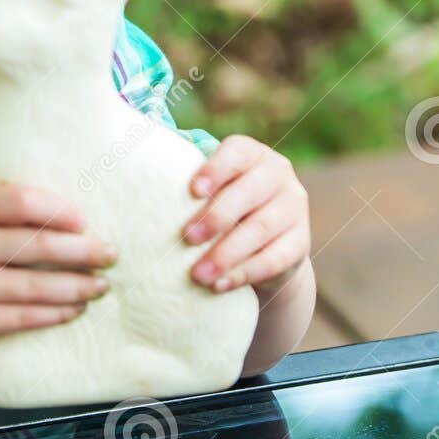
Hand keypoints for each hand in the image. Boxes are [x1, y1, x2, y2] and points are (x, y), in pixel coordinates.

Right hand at [0, 184, 116, 347]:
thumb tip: (53, 207)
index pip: (23, 202)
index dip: (61, 211)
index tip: (83, 221)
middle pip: (40, 247)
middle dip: (84, 252)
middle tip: (110, 254)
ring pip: (38, 288)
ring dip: (77, 287)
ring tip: (99, 285)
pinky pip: (22, 318)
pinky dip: (53, 314)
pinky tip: (72, 309)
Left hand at [180, 135, 310, 295]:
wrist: (265, 242)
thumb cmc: (221, 206)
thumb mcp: (212, 189)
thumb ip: (188, 182)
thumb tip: (137, 174)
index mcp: (253, 154)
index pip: (237, 153)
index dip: (215, 169)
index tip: (192, 191)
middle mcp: (279, 174)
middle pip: (250, 192)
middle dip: (216, 216)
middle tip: (186, 238)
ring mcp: (294, 207)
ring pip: (262, 229)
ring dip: (226, 253)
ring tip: (197, 274)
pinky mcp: (301, 242)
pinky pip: (276, 259)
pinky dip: (245, 273)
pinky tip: (220, 285)